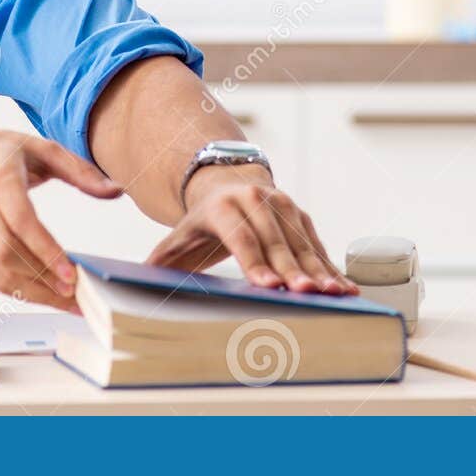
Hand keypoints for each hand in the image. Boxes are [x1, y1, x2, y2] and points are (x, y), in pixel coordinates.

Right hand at [0, 121, 121, 309]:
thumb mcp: (34, 145)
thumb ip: (76, 168)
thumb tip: (114, 190)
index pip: (21, 222)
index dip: (46, 251)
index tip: (71, 274)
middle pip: (9, 255)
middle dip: (44, 281)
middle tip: (77, 296)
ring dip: (34, 293)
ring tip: (68, 303)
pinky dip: (19, 291)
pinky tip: (44, 295)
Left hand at [145, 165, 358, 295]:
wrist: (226, 180)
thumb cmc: (199, 223)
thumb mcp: (177, 238)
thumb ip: (158, 262)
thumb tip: (130, 286)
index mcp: (222, 207)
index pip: (241, 238)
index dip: (254, 262)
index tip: (267, 286)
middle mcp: (255, 202)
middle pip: (276, 242)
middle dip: (292, 270)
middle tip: (306, 295)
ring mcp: (281, 205)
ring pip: (302, 242)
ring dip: (320, 270)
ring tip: (335, 294)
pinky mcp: (300, 215)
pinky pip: (317, 244)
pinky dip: (331, 267)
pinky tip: (344, 288)